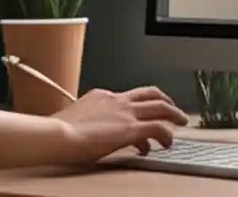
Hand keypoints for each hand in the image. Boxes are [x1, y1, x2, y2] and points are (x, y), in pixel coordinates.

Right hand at [52, 86, 189, 162]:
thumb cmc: (58, 132)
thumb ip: (86, 121)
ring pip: (160, 106)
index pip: (127, 97)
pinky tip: (167, 143)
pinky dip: (167, 134)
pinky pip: (158, 128)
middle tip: (173, 110)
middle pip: (150, 93)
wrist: (57, 134)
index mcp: (101, 96)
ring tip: (180, 123)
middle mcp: (116, 100)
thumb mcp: (72, 119)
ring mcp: (125, 113)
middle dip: (165, 101)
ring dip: (173, 114)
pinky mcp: (131, 128)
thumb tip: (87, 131)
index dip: (138, 107)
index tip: (141, 119)